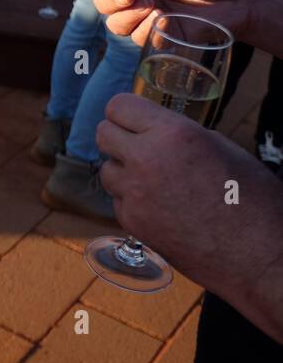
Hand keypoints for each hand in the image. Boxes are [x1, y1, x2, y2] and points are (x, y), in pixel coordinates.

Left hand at [98, 94, 282, 316]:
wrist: (259, 256)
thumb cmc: (252, 200)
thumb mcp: (223, 149)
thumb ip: (180, 135)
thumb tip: (156, 130)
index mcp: (173, 134)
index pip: (119, 106)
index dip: (126, 113)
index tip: (132, 120)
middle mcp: (146, 159)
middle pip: (103, 134)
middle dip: (119, 138)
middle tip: (139, 147)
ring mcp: (134, 193)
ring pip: (107, 169)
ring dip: (125, 172)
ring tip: (157, 182)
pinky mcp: (131, 222)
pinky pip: (118, 200)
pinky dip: (132, 202)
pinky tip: (162, 209)